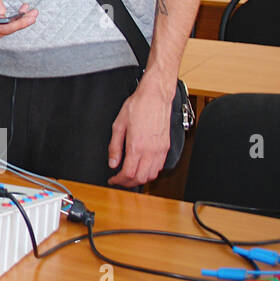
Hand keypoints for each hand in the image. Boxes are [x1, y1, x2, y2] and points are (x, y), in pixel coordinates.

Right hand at [0, 0, 36, 41]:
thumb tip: (2, 12)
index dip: (8, 25)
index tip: (22, 19)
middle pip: (5, 31)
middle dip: (21, 23)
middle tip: (33, 14)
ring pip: (9, 30)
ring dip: (22, 22)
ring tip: (33, 12)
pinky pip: (9, 28)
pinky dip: (19, 21)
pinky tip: (26, 12)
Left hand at [108, 71, 173, 186]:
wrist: (155, 97)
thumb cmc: (137, 106)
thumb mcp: (118, 125)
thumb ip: (114, 146)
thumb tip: (112, 162)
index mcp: (137, 145)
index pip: (128, 173)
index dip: (118, 180)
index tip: (112, 180)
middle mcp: (151, 150)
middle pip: (141, 178)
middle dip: (128, 183)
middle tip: (119, 180)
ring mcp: (160, 150)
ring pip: (152, 175)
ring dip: (140, 179)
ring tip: (129, 176)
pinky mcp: (166, 147)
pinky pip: (160, 167)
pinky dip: (150, 172)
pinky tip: (142, 167)